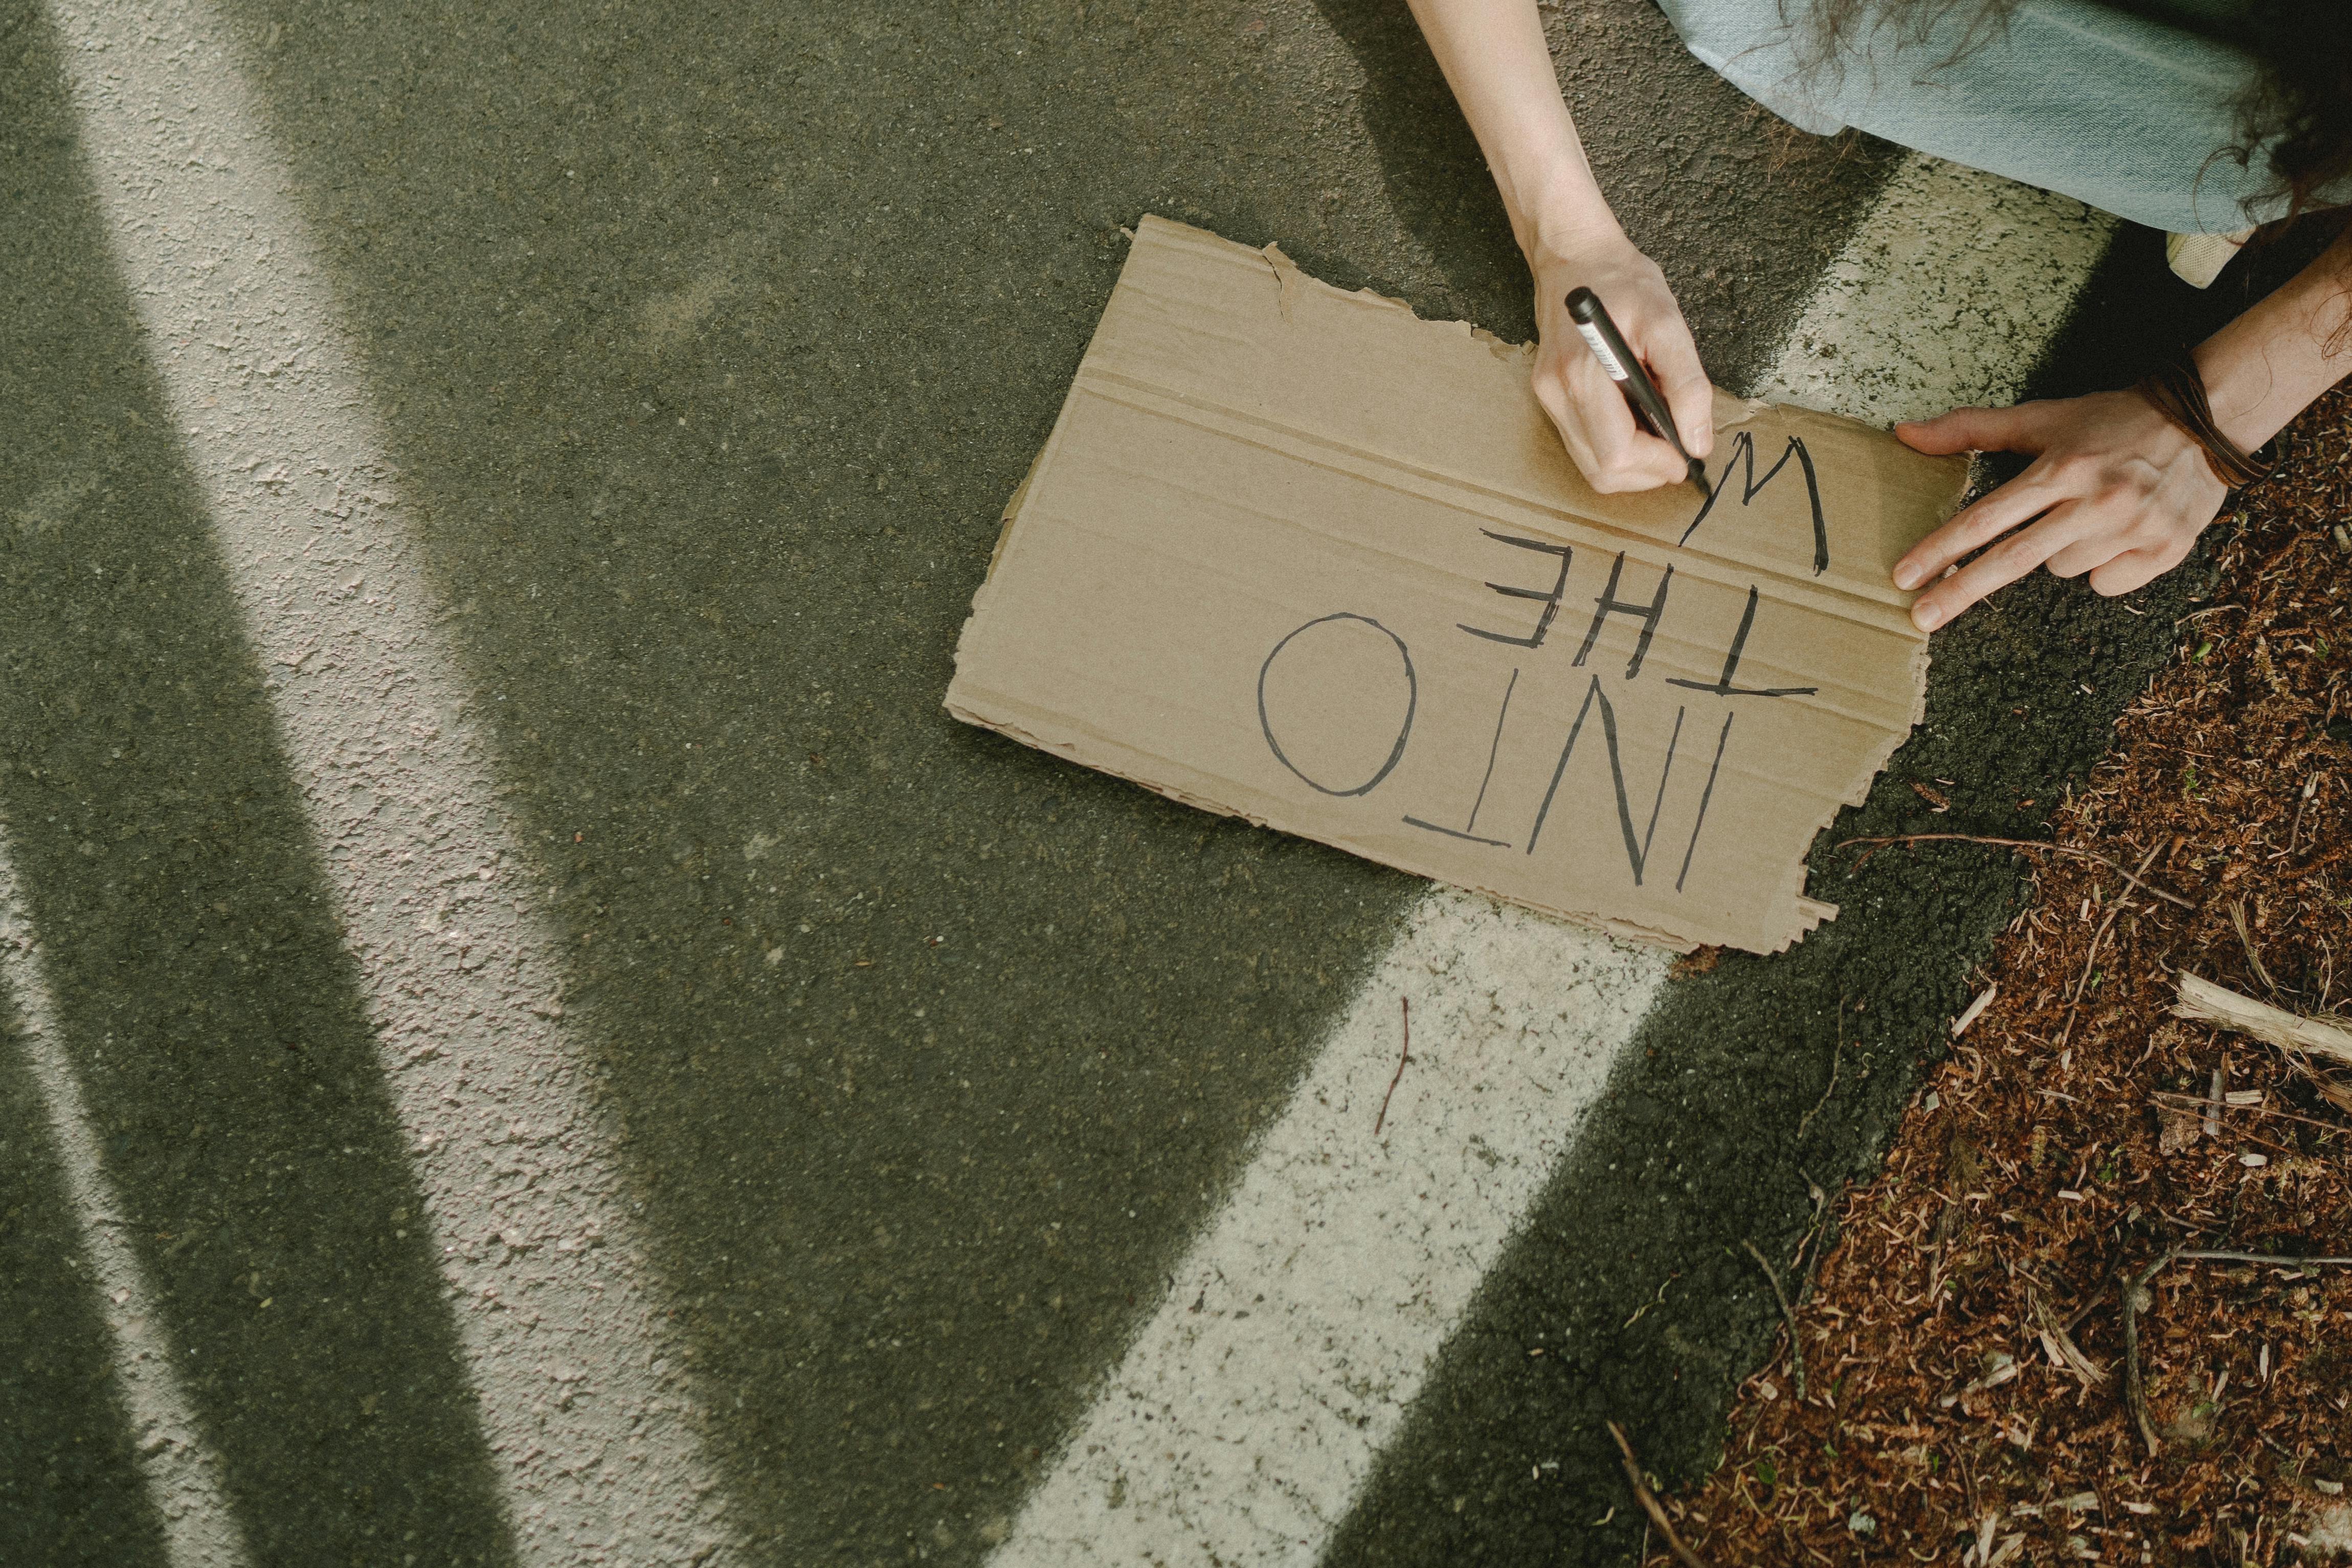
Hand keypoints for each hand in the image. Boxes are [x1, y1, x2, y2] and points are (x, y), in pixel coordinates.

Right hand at [1527, 228, 1712, 492]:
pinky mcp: (1548, 397)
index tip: (1686, 453)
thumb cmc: (1622, 282)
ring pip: (1590, 465)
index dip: (1657, 464)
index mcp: (1583, 376)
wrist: (1574, 256)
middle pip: (1601, 471)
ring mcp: (1548, 398)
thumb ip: (1687, 385)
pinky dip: (1615, 448)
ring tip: (1659, 435)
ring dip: (1632, 464)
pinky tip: (1636, 422)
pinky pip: (1582, 445)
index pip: (1617, 454)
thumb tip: (1697, 441)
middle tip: (1676, 451)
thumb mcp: (1668, 323)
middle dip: (1646, 473)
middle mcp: (1557, 395)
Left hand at [1891, 392, 2227, 630]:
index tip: (1904, 577)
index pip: (1988, 517)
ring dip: (2059, 553)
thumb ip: (1971, 428)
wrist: (2206, 419)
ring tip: (2088, 515)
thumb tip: (1905, 434)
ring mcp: (2134, 528)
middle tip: (1920, 618)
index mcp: (2063, 467)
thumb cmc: (2112, 421)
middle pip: (2014, 559)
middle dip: (1961, 590)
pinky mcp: (2166, 549)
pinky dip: (2104, 567)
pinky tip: (2120, 533)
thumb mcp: (2043, 418)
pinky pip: (2106, 583)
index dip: (1942, 549)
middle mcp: (2097, 499)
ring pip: (2063, 571)